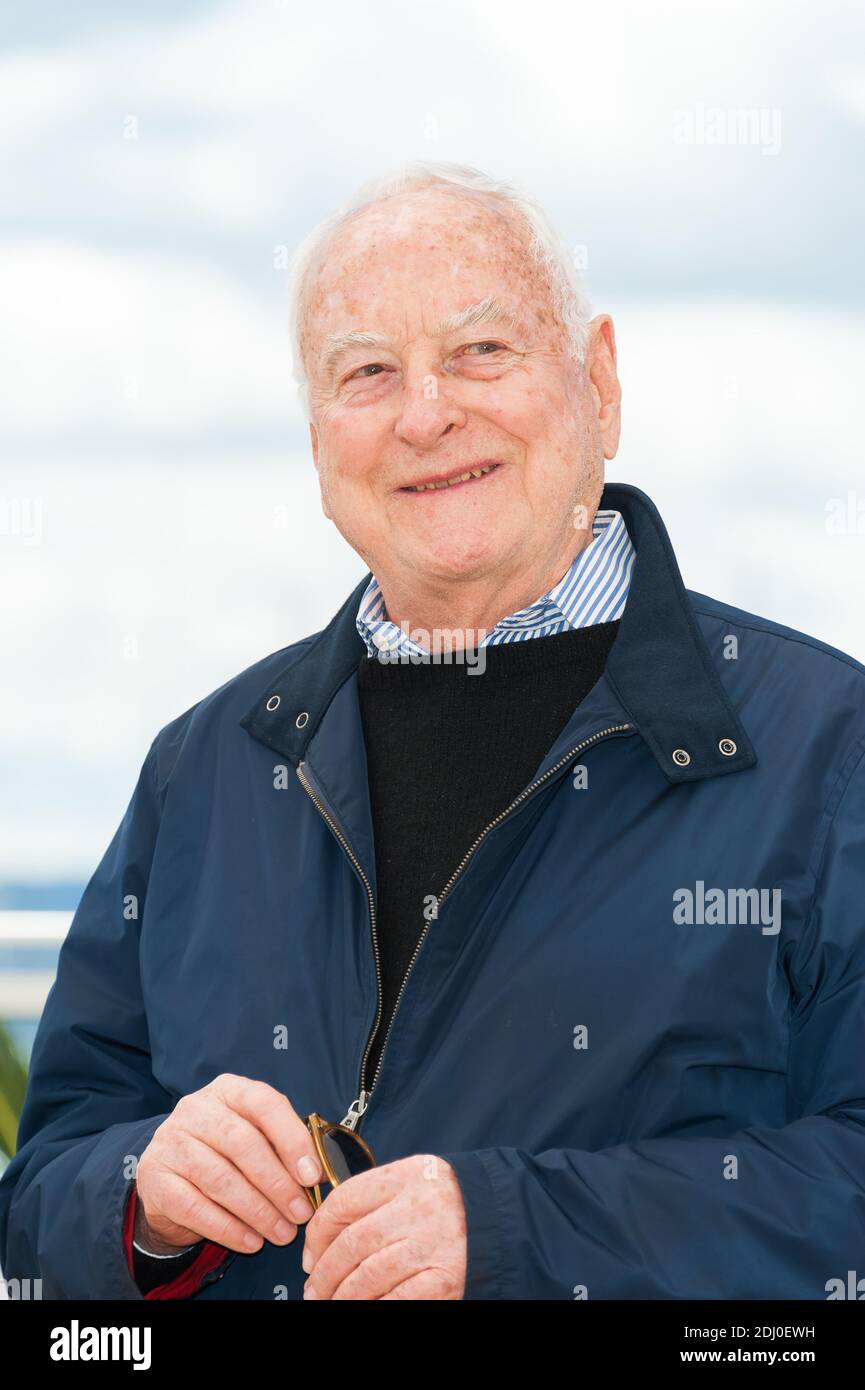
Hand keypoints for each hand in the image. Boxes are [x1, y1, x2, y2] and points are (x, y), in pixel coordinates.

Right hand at [134, 1073, 322, 1253]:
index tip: (312, 1176)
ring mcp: (170, 1142)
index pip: (264, 1103)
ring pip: (221, 1179)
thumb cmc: (225, 1153)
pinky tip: (252, 1241)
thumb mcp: (254, 1137)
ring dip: (258, 1212)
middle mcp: (195, 1109)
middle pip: (243, 1144)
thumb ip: (283, 1146)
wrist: (169, 1177)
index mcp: (228, 1090)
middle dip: (278, 1184)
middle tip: (302, 1214)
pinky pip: (196, 1208)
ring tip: (283, 1234)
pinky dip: (229, 1229)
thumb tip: (318, 1173)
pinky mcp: (154, 1178)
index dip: (292, 1139)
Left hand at [301, 1154, 466, 1299]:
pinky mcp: (445, 1279)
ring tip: (332, 1302)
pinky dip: (375, 1306)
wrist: (505, 1219)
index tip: (310, 1255)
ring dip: (343, 1296)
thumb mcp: (416, 1181)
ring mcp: (433, 1244)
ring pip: (369, 1275)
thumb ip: (377, 1199)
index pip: (346, 1200)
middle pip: (353, 1242)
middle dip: (325, 1272)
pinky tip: (365, 1306)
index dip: (318, 1233)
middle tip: (314, 1289)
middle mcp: (419, 1207)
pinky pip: (397, 1299)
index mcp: (407, 1176)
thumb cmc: (452, 1203)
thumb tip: (327, 1236)